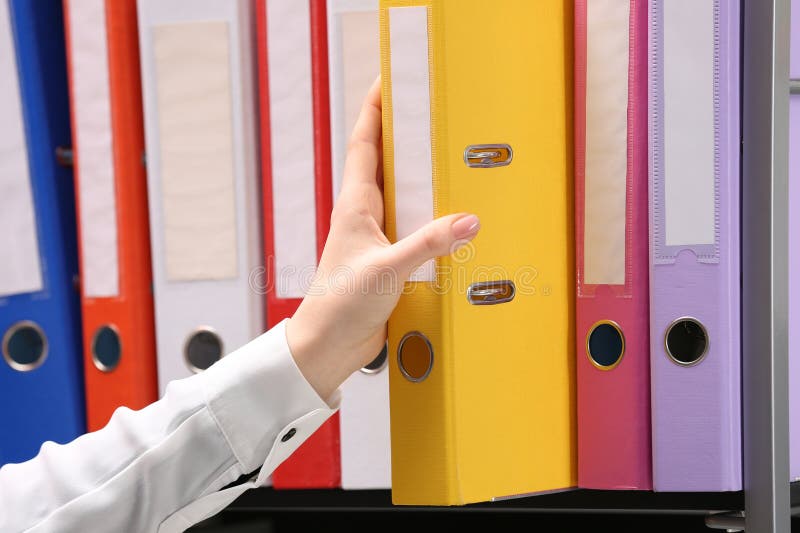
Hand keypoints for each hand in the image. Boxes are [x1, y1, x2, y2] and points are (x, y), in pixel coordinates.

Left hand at [285, 77, 480, 400]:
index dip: (375, 110)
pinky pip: (412, 228)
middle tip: (431, 112)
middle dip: (404, 135)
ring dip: (421, 178)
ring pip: (401, 196)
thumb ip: (428, 244)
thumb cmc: (339, 304)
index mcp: (355, 205)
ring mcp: (376, 238)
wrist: (327, 346)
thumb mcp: (387, 269)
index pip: (364, 144)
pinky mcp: (387, 260)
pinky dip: (431, 219)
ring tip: (451, 159)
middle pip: (385, 163)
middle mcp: (364, 216)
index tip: (389, 80)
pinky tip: (453, 222)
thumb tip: (468, 220)